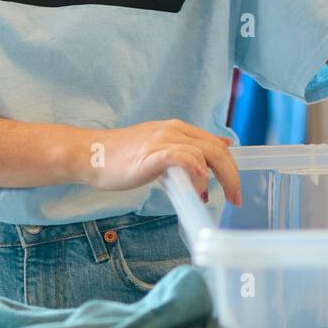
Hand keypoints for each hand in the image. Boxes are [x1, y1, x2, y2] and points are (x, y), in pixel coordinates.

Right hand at [80, 119, 241, 205]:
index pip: (215, 144)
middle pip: (216, 150)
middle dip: (232, 176)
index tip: (235, 187)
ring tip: (212, 199)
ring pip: (205, 153)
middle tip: (236, 199)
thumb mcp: (159, 147)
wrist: (91, 154)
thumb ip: (184, 149)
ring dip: (217, 179)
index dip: (230, 166)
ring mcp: (162, 140)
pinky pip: (182, 157)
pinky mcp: (152, 154)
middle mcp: (173, 130)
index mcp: (177, 129)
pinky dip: (196, 171)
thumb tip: (217, 149)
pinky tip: (200, 186)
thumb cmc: (122, 157)